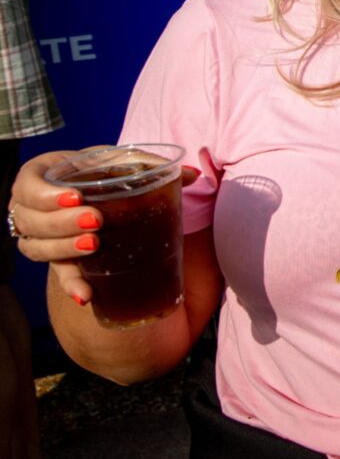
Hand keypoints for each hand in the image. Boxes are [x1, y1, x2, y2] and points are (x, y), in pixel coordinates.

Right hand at [9, 150, 199, 305]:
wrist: (101, 193)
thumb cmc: (106, 171)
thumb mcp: (120, 161)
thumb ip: (150, 166)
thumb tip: (192, 174)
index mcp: (45, 176)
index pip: (28, 185)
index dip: (45, 194)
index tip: (76, 197)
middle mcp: (34, 208)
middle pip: (31, 221)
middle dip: (60, 223)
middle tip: (95, 222)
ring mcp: (43, 236)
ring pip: (37, 248)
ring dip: (63, 249)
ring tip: (94, 245)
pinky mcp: (60, 259)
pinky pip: (60, 276)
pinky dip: (72, 286)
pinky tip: (86, 296)